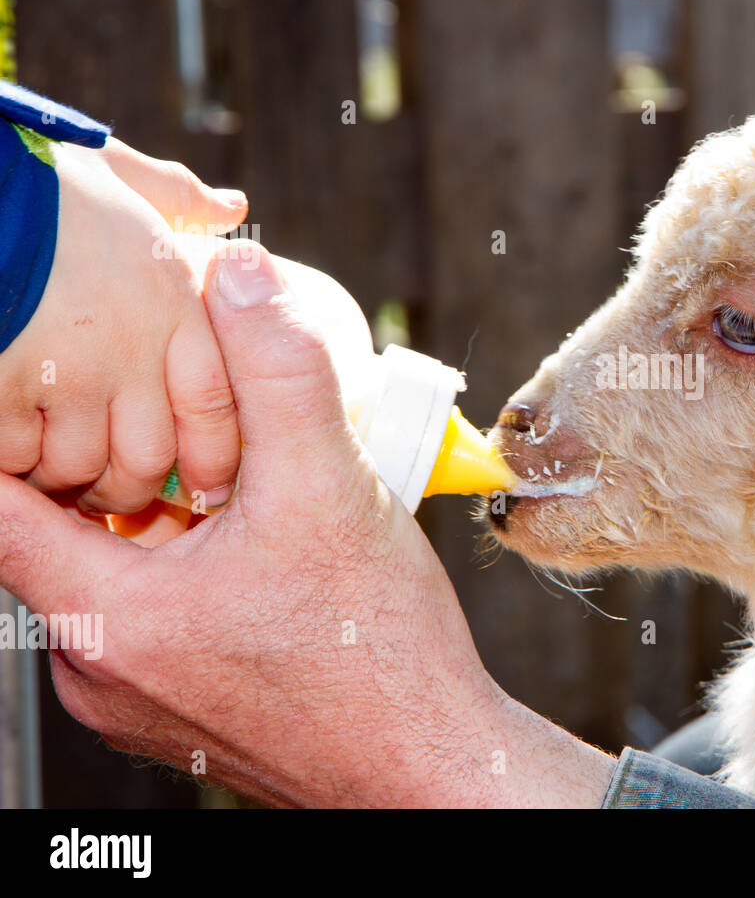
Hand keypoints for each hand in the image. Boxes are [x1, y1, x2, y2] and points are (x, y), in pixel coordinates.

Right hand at [0, 137, 245, 513]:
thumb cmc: (31, 174)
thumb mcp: (114, 170)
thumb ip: (177, 198)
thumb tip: (233, 207)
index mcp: (167, 303)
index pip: (213, 407)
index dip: (210, 454)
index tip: (200, 478)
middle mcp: (127, 346)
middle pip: (146, 456)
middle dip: (128, 485)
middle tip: (106, 488)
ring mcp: (62, 371)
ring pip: (76, 466)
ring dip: (63, 476)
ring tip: (51, 468)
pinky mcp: (0, 387)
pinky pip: (15, 454)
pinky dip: (11, 461)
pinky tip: (9, 441)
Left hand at [0, 242, 615, 806]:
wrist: (427, 765)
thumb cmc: (378, 655)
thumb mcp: (330, 489)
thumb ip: (280, 371)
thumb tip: (239, 274)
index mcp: (106, 615)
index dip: (9, 429)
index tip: (42, 382)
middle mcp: (99, 666)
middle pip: (58, 532)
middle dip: (111, 462)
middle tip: (175, 419)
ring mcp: (135, 696)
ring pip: (113, 571)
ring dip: (157, 516)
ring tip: (235, 481)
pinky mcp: (179, 707)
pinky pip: (152, 614)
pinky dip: (184, 564)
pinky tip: (260, 544)